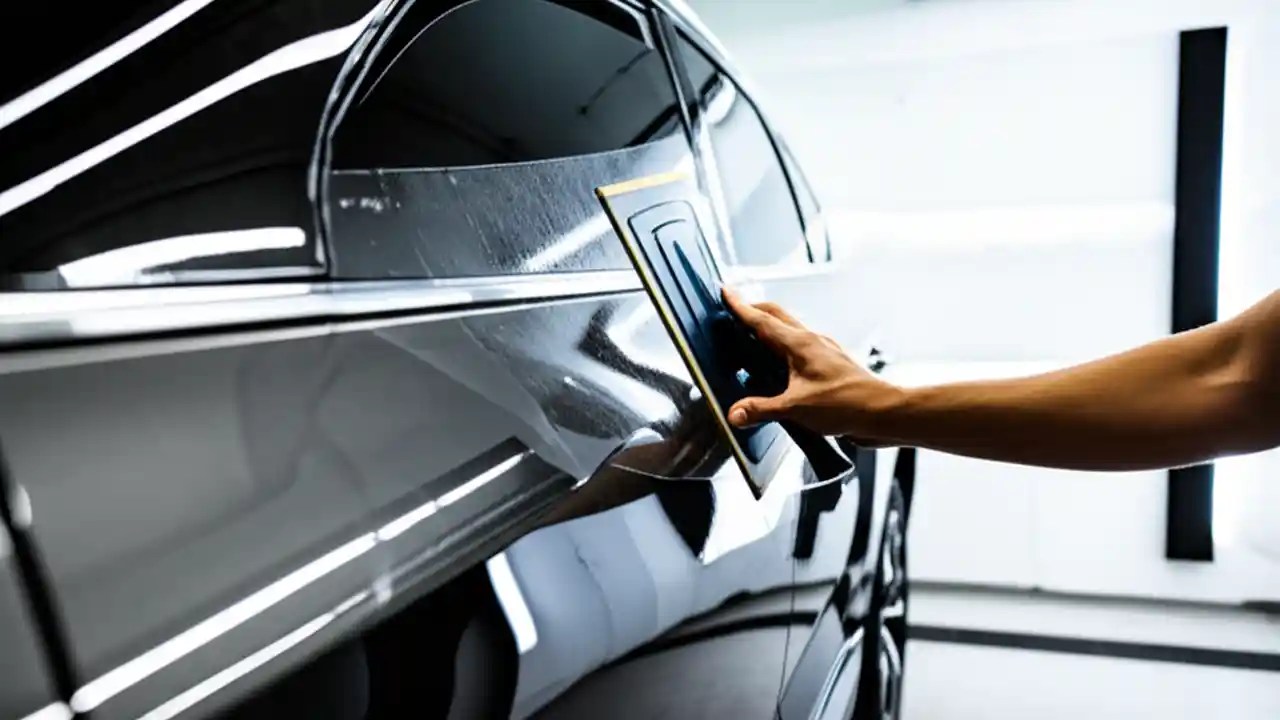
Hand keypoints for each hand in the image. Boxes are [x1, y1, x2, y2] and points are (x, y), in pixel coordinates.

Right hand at [722, 288, 902, 439]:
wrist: (882, 411)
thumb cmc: (846, 404)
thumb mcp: (795, 408)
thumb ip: (761, 409)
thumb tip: (735, 413)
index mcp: (799, 344)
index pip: (762, 320)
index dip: (740, 306)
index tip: (726, 292)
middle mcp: (812, 341)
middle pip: (777, 316)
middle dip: (754, 311)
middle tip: (736, 311)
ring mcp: (823, 350)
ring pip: (790, 330)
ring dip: (770, 329)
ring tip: (753, 339)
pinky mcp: (830, 363)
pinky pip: (802, 347)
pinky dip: (784, 348)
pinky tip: (781, 367)